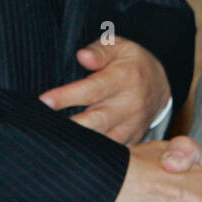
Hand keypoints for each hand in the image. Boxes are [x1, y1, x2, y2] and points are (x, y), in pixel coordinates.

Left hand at [39, 36, 169, 146]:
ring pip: (102, 141)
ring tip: (51, 140)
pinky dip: (90, 154)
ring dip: (77, 143)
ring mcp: (131, 126)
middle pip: (96, 120)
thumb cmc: (132, 64)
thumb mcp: (120, 47)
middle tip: (41, 127)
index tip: (43, 101)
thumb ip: (100, 50)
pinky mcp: (131, 141)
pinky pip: (110, 153)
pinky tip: (69, 153)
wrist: (159, 86)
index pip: (93, 90)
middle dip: (68, 126)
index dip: (66, 96)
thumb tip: (82, 56)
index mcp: (125, 78)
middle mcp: (129, 104)